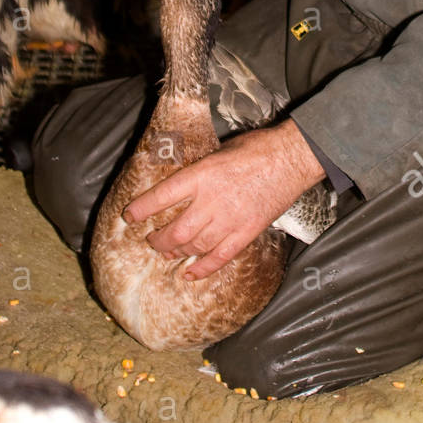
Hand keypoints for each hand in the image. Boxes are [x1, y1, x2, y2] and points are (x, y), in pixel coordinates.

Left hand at [122, 121, 324, 278]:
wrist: (292, 158)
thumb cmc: (257, 148)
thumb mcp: (219, 151)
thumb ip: (200, 171)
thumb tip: (184, 185)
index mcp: (201, 175)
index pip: (161, 196)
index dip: (141, 209)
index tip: (130, 216)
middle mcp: (211, 201)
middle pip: (174, 231)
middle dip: (157, 239)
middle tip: (151, 240)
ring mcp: (229, 220)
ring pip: (193, 247)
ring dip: (177, 252)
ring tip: (169, 253)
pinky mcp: (246, 233)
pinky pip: (219, 258)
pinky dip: (202, 269)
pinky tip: (189, 274)